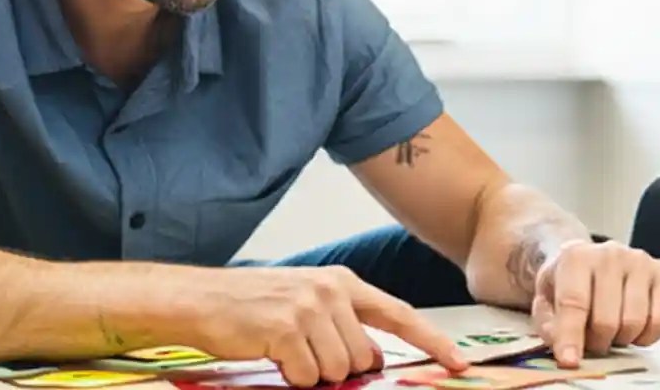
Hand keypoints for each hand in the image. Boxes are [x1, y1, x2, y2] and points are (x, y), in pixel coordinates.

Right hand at [182, 265, 467, 386]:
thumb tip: (371, 362)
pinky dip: (290, 377)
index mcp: (343, 282)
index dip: (432, 342)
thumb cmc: (253, 307)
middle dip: (339, 369)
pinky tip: (271, 355)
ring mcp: (310, 307)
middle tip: (303, 353)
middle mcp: (333, 290)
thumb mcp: (307, 303)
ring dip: (312, 374)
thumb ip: (345, 325)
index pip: (400, 314)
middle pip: (365, 358)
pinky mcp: (287, 328)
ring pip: (339, 371)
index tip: (458, 362)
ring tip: (285, 352)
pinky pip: (307, 376)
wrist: (201, 299)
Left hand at [531, 240, 659, 367]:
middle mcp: (610, 253)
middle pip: (607, 320)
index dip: (572, 335)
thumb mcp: (545, 301)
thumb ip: (550, 325)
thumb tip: (567, 348)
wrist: (590, 258)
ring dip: (621, 339)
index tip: (570, 360)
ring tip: (611, 330)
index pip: (574, 303)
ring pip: (634, 322)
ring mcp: (640, 261)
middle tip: (592, 339)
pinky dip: (646, 336)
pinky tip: (634, 328)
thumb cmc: (568, 283)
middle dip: (597, 342)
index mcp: (576, 257)